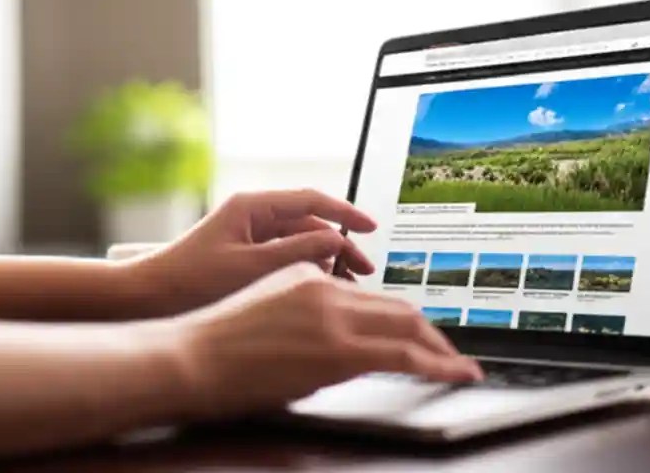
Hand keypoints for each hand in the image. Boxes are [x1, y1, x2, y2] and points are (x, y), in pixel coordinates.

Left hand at [133, 189, 377, 314]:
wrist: (147, 297)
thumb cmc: (191, 280)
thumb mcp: (251, 267)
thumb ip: (298, 251)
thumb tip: (337, 240)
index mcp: (251, 206)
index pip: (310, 199)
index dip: (346, 213)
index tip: (372, 228)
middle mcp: (251, 215)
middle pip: (309, 221)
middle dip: (339, 243)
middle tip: (363, 270)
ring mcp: (248, 235)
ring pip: (299, 241)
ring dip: (324, 259)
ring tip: (346, 285)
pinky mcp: (243, 256)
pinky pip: (284, 256)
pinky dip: (305, 269)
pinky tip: (318, 289)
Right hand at [173, 263, 482, 418]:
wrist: (189, 358)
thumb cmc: (214, 345)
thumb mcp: (265, 309)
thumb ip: (305, 317)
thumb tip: (333, 344)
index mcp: (307, 275)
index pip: (371, 296)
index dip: (401, 318)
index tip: (417, 335)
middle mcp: (326, 287)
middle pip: (399, 307)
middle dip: (431, 334)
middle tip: (451, 354)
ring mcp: (333, 316)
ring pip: (408, 326)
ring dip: (441, 350)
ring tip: (460, 367)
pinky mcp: (338, 350)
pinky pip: (404, 355)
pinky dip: (439, 364)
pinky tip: (456, 374)